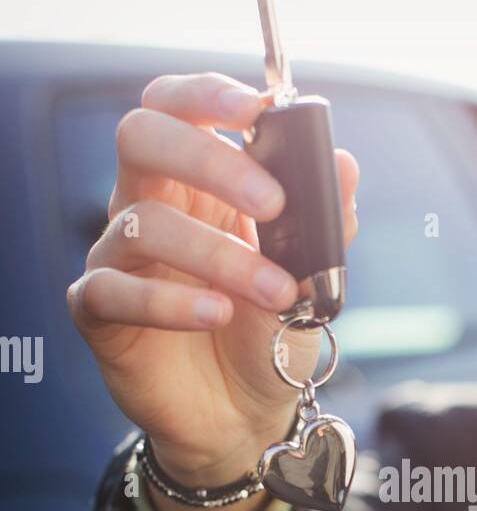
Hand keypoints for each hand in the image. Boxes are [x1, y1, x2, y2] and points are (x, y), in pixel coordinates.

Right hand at [68, 71, 358, 492]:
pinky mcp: (100, 314)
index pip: (177, 106)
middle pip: (141, 136)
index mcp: (195, 182)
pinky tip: (217, 315)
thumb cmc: (267, 335)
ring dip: (219, 254)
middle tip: (272, 204)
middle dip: (209, 158)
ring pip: (142, 222)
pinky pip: (113, 292)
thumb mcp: (310, 278)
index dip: (209, 94)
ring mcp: (118, 259)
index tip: (260, 108)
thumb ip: (325, 222)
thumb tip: (342, 163)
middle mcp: (148, 206)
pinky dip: (171, 302)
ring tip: (274, 292)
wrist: (247, 416)